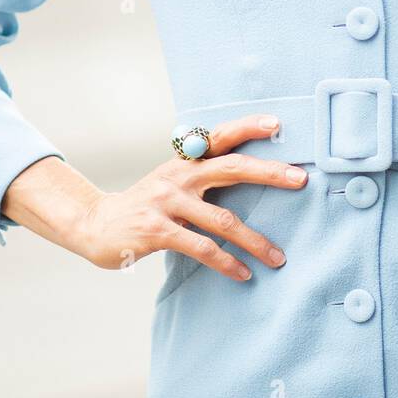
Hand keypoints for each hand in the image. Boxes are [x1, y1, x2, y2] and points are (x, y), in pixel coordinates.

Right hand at [78, 115, 306, 275]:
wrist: (96, 224)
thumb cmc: (146, 204)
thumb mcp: (172, 180)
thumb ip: (202, 173)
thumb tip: (250, 172)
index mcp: (184, 160)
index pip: (221, 136)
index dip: (249, 127)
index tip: (279, 123)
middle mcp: (178, 175)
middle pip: (231, 168)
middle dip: (270, 174)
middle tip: (301, 180)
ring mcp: (166, 202)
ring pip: (223, 220)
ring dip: (256, 241)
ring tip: (278, 258)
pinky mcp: (157, 231)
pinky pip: (202, 248)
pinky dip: (227, 263)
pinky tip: (244, 274)